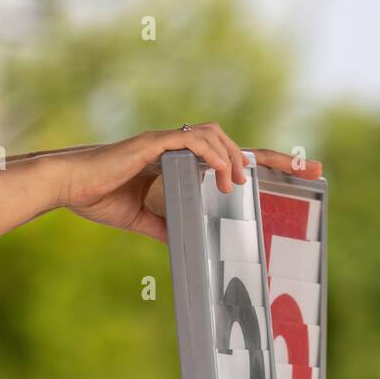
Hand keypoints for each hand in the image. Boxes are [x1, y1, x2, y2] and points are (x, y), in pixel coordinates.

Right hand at [58, 123, 321, 242]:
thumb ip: (167, 226)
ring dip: (236, 157)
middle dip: (275, 155)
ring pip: (216, 136)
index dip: (263, 165)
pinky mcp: (154, 144)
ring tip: (241, 184)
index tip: (297, 174)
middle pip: (235, 143)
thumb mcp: (142, 220)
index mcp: (178, 164)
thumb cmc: (99, 198)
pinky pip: (193, 141)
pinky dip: (214, 155)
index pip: (228, 160)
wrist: (69, 187)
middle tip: (311, 167)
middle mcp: (177, 149)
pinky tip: (223, 177)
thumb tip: (185, 243)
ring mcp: (167, 143)